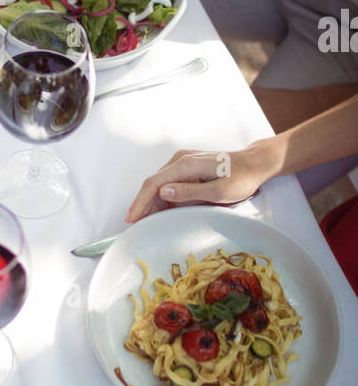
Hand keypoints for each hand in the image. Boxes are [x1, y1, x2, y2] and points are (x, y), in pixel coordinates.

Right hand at [124, 142, 279, 223]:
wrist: (254, 164)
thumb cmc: (242, 178)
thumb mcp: (219, 191)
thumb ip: (190, 192)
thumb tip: (162, 192)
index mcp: (186, 164)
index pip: (154, 183)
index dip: (140, 202)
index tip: (132, 219)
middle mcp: (180, 159)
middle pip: (153, 183)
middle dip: (142, 204)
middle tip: (135, 225)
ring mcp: (183, 161)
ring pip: (159, 183)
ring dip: (151, 202)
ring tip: (144, 221)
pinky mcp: (187, 166)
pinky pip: (168, 182)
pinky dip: (161, 197)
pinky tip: (159, 211)